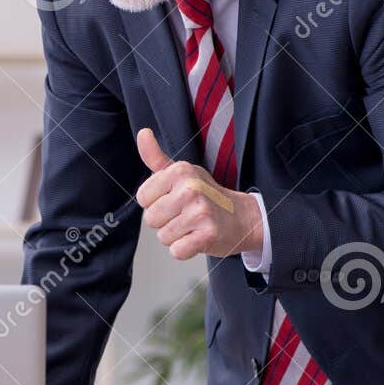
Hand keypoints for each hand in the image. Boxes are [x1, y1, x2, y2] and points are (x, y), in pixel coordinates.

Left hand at [135, 128, 261, 260]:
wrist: (241, 217)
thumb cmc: (206, 195)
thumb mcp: (181, 172)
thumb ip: (156, 157)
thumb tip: (143, 133)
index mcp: (180, 171)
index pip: (142, 197)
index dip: (155, 203)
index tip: (174, 200)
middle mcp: (190, 189)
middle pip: (151, 218)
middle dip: (165, 221)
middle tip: (185, 214)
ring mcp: (200, 212)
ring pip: (163, 236)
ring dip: (176, 236)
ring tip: (192, 225)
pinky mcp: (208, 235)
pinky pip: (177, 251)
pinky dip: (185, 249)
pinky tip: (198, 237)